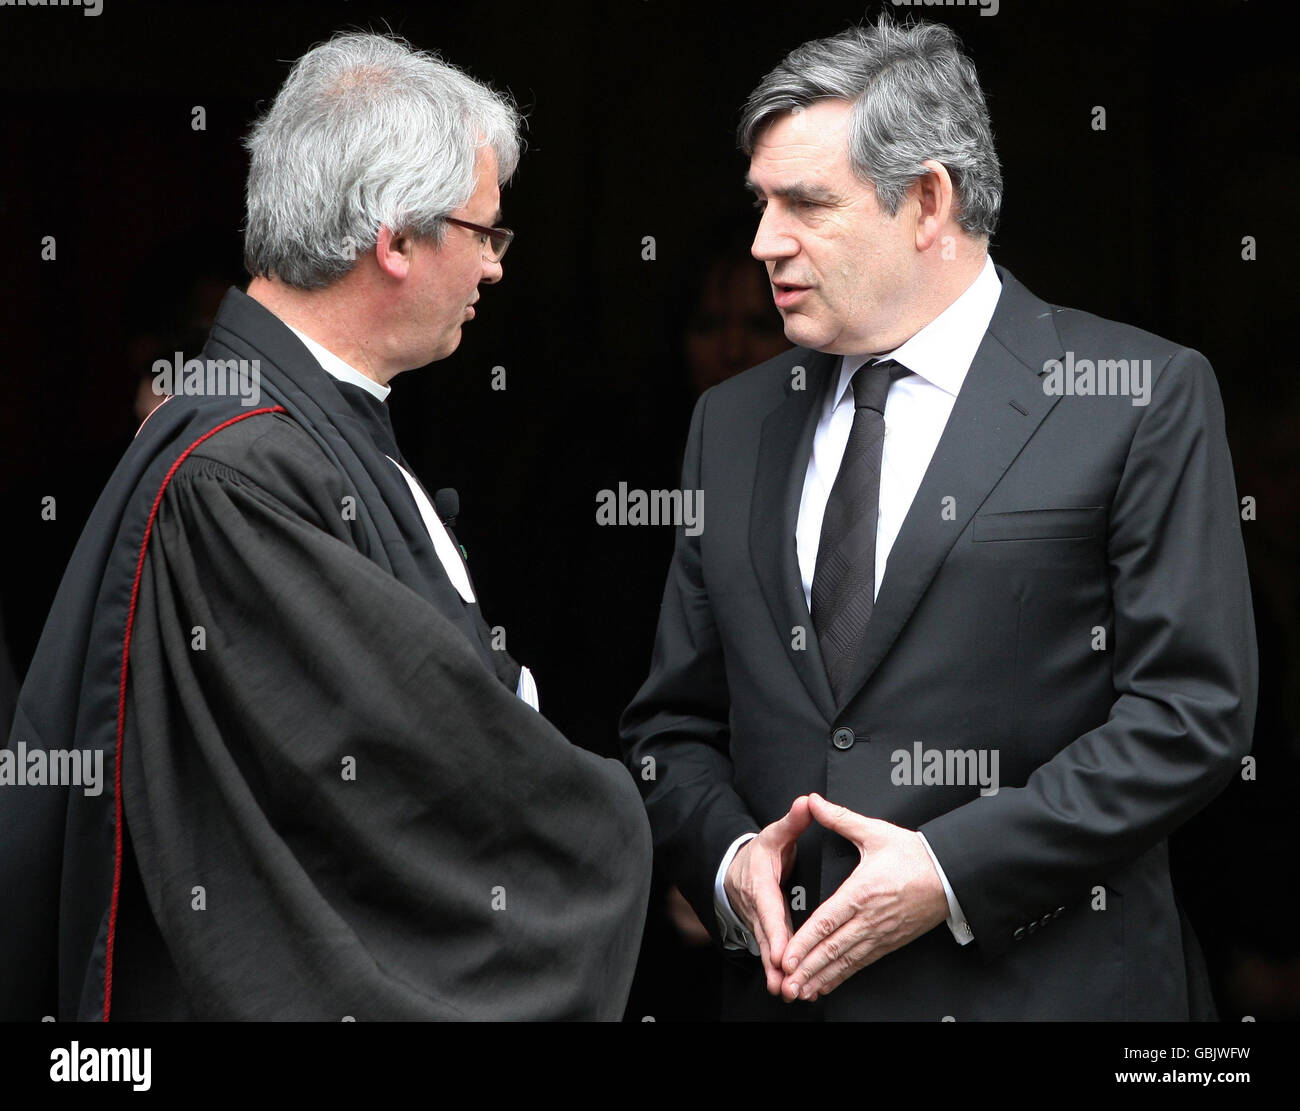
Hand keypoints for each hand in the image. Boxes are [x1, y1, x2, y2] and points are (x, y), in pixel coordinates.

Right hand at [724, 795, 812, 994]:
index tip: (784, 950)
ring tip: (788, 992)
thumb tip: (807, 803)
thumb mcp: (774, 834)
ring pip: (768, 948)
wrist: (734, 867)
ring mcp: (759, 923)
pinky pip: (773, 951)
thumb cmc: (758, 853)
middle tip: (785, 983)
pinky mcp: (765, 932)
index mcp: (760, 884)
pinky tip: (792, 987)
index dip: (775, 932)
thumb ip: (792, 821)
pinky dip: (779, 970)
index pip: (768, 910)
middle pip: (766, 938)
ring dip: (776, 971)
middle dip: (775, 962)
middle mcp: (757, 908)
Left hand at [780, 793, 947, 1001]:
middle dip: (807, 970)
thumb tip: (813, 801)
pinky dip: (842, 976)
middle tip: (786, 986)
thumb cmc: (914, 853)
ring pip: (846, 961)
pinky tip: (826, 985)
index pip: (827, 922)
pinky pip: (862, 962)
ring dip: (822, 978)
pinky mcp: (890, 942)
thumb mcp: (875, 831)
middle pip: (832, 949)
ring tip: (801, 992)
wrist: (952, 874)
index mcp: (862, 891)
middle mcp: (869, 918)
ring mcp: (880, 933)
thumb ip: (839, 818)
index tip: (786, 958)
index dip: (805, 943)